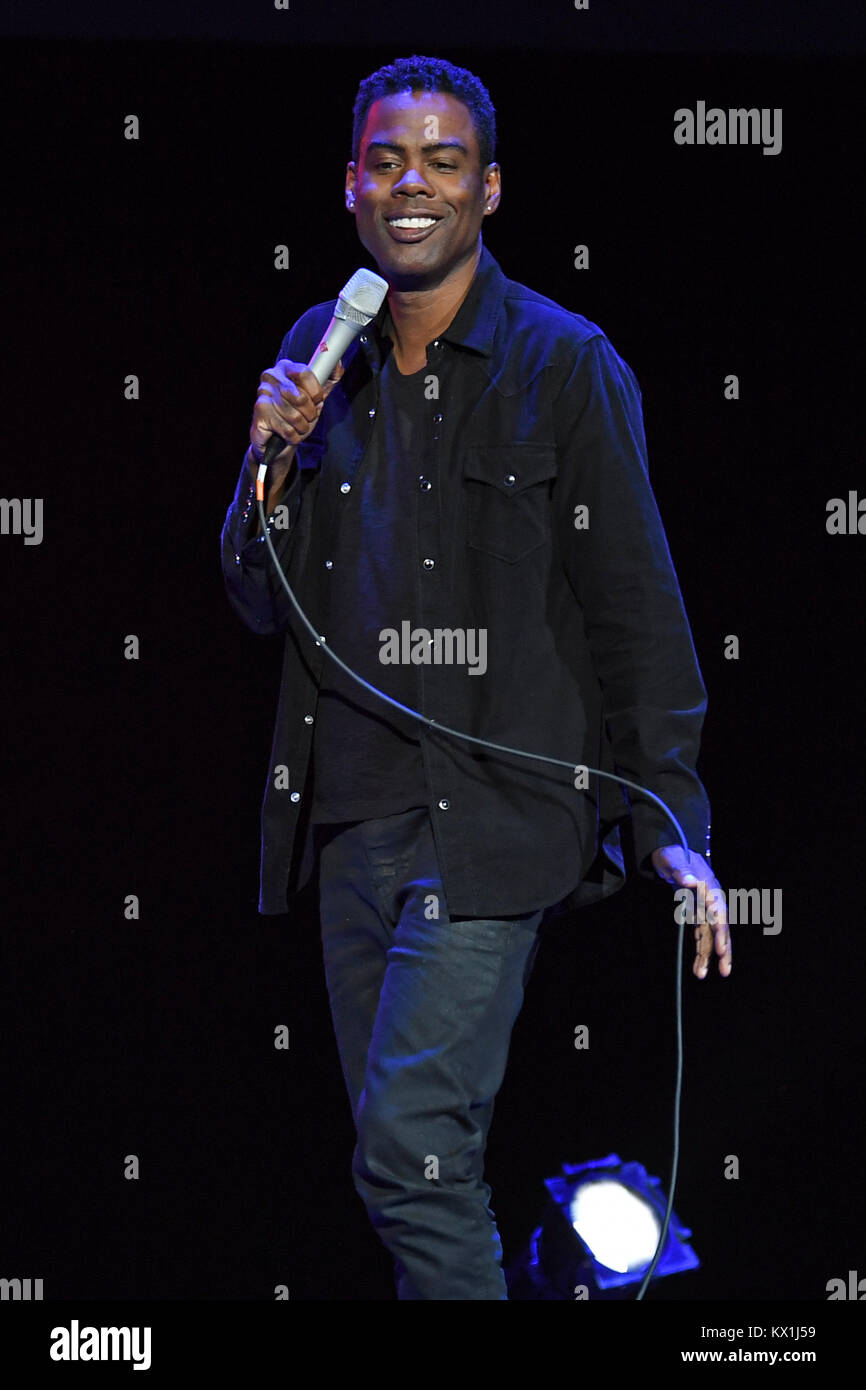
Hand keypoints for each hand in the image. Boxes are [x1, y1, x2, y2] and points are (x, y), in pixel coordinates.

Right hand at [248, 358, 344, 468]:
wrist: (278, 441)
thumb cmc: (298, 415)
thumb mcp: (317, 397)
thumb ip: (329, 379)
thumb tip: (338, 363)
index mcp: (286, 367)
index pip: (304, 373)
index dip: (315, 392)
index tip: (317, 400)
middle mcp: (271, 376)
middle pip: (300, 397)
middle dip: (310, 413)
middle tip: (307, 417)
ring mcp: (263, 393)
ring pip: (294, 416)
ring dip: (302, 427)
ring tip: (298, 426)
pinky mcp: (259, 412)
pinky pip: (286, 429)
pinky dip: (293, 436)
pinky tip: (288, 434)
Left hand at [651, 845, 731, 979]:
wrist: (670, 859)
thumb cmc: (673, 857)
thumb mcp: (672, 860)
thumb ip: (681, 870)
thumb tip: (691, 880)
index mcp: (710, 887)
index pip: (719, 909)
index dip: (721, 927)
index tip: (720, 944)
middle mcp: (712, 902)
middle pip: (721, 927)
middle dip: (723, 947)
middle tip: (724, 968)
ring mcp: (706, 912)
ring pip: (712, 937)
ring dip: (709, 956)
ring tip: (701, 975)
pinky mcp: (698, 919)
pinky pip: (702, 938)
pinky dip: (701, 953)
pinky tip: (698, 969)